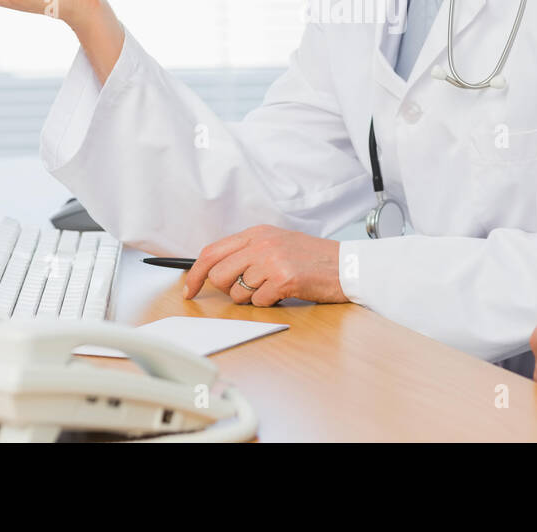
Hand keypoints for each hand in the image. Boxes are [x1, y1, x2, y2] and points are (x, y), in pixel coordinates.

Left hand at [183, 225, 346, 306]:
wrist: (346, 265)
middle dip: (227, 290)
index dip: (196, 274)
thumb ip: (248, 253)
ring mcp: (272, 260)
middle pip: (219, 275)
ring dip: (252, 298)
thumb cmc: (313, 259)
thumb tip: (216, 272)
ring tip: (274, 288)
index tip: (190, 290)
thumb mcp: (277, 244)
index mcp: (257, 233)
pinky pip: (259, 302)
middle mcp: (261, 244)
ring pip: (237, 292)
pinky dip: (269, 303)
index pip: (212, 252)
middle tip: (249, 290)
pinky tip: (285, 292)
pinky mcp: (283, 279)